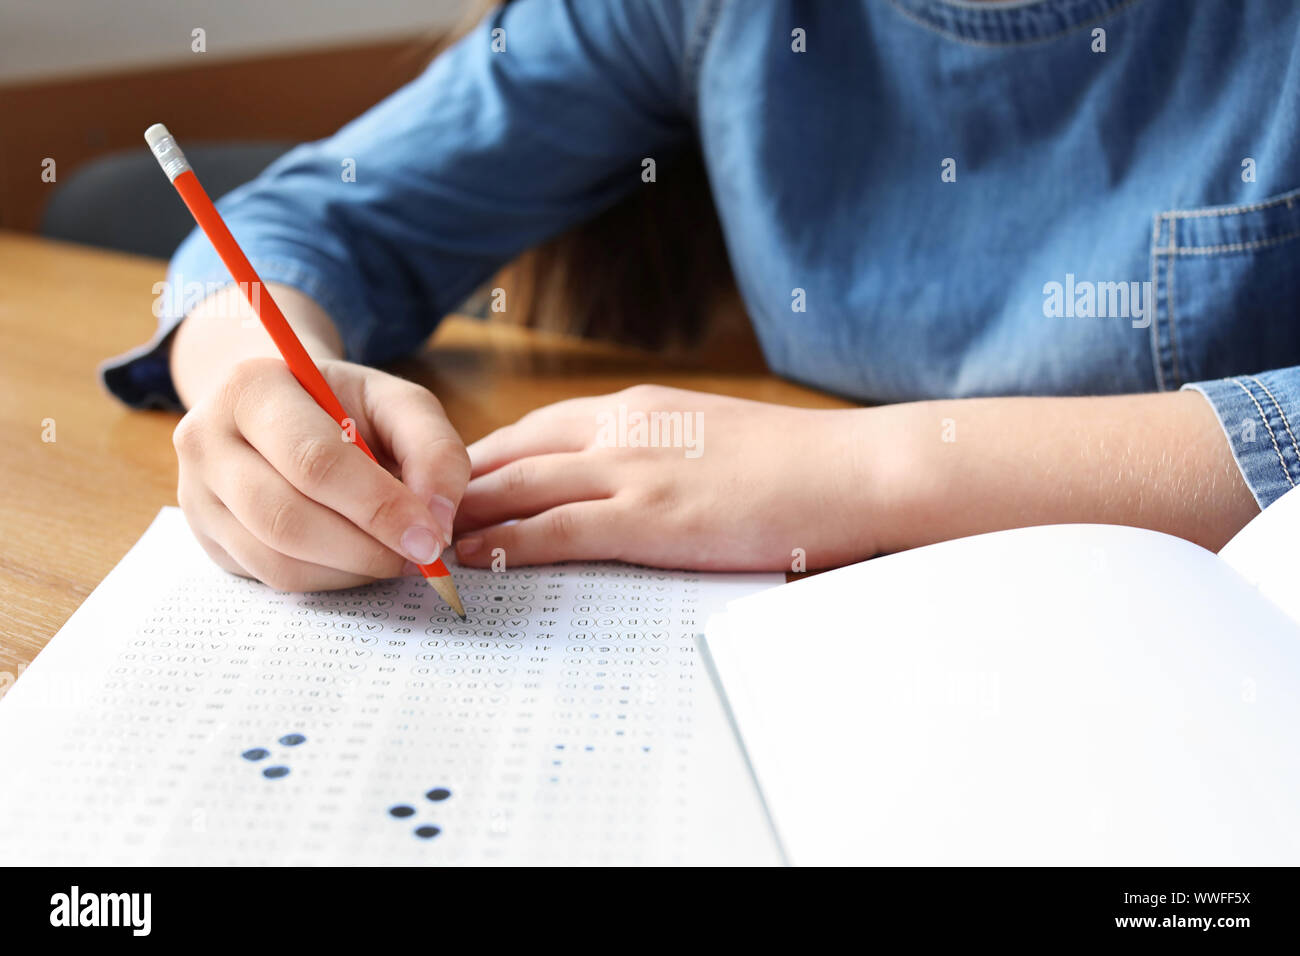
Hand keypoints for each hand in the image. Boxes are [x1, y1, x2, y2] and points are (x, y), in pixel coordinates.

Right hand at [173, 357, 470, 590]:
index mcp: (251, 388)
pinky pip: (273, 578)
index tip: (430, 537)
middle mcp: (207, 440)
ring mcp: (198, 495)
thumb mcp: (396, 402)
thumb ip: (432, 448)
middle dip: (368, 548)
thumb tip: (438, 519)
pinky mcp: (209, 539)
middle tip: (421, 557)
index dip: (379, 507)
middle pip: (288, 518)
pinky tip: (363, 559)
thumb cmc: (344, 404)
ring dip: (353, 570)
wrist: (286, 409)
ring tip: (398, 556)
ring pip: (278, 559)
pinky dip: (331, 579)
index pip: (314, 462)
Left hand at [453, 385, 899, 570]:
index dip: (483, 458)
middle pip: (509, 452)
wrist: (851, 469)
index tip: (449, 486)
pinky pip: (556, 530)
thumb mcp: (710, 438)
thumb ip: (659, 451)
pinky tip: (472, 559)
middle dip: (454, 484)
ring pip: (518, 487)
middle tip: (413, 513)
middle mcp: (621, 428)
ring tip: (419, 540)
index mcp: (637, 408)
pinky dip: (505, 544)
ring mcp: (632, 470)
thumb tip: (629, 482)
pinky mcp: (649, 516)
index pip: (534, 428)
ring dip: (462, 513)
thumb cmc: (794, 462)